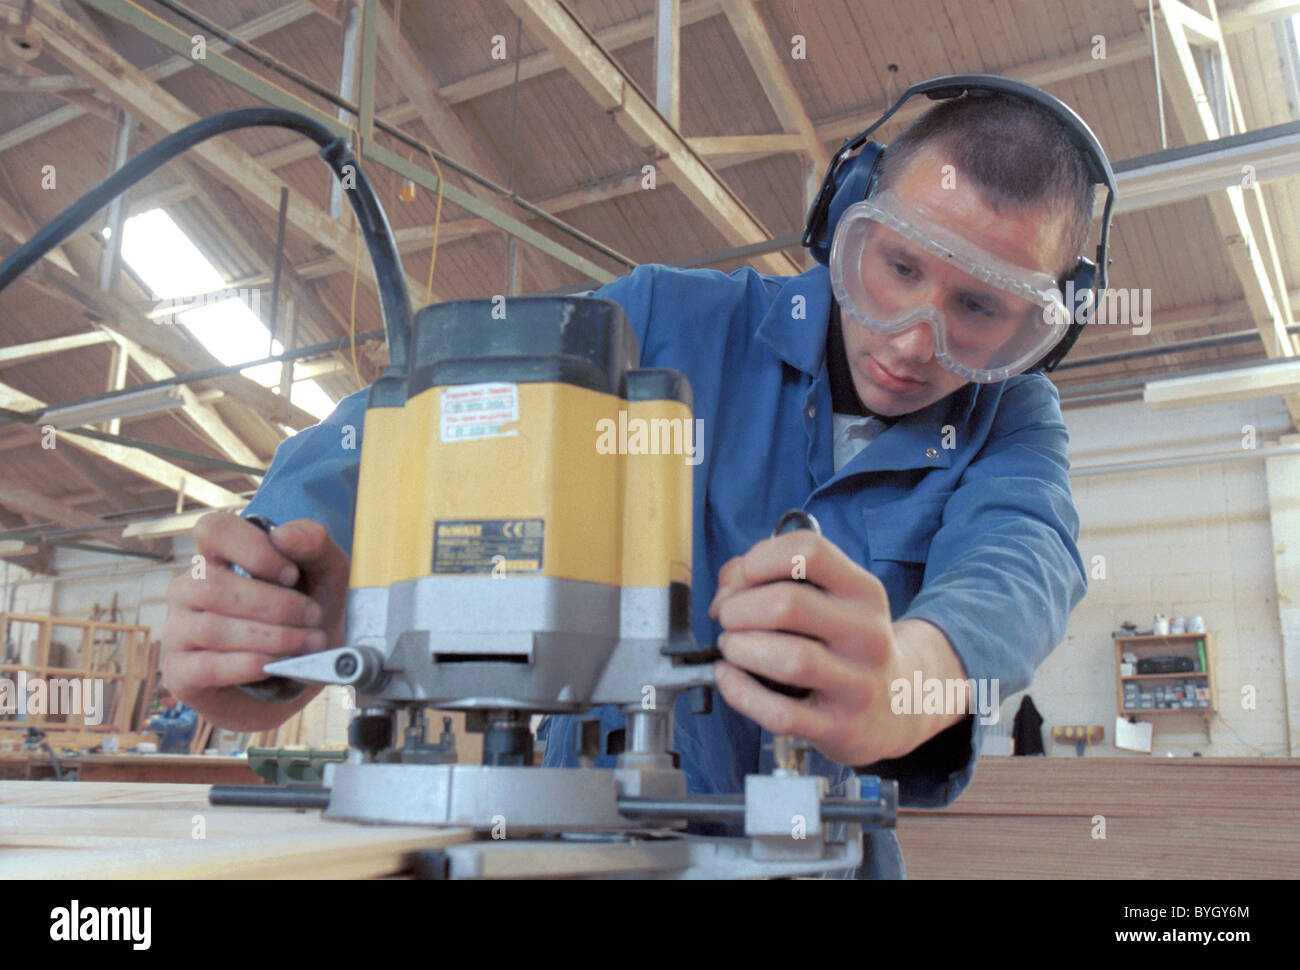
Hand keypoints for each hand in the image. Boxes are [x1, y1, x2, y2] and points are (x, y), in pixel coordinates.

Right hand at [161, 513, 349, 729]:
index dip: (252, 549)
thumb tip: (285, 536)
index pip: (211, 529)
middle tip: (314, 617)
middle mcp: (190, 590)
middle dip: (274, 604)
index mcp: (218, 557)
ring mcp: (179, 631)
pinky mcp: (180, 673)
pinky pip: (206, 667)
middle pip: (211, 585)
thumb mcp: (326, 575)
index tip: (292, 575)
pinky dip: (247, 665)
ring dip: (271, 637)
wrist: (304, 676)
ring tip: (309, 644)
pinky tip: (274, 666)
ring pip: (212, 628)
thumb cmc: (307, 617)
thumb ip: (314, 545)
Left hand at [707, 531, 962, 765]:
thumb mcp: (829, 599)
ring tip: (731, 647)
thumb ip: (772, 578)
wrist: (901, 705)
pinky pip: (780, 713)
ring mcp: (858, 685)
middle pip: (789, 605)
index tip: (744, 578)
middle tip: (728, 618)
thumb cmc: (844, 642)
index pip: (810, 552)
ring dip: (740, 649)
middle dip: (739, 609)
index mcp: (863, 592)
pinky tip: (728, 677)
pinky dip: (740, 692)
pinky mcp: (840, 728)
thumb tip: (727, 586)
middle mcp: (867, 634)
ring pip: (788, 659)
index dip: (762, 558)